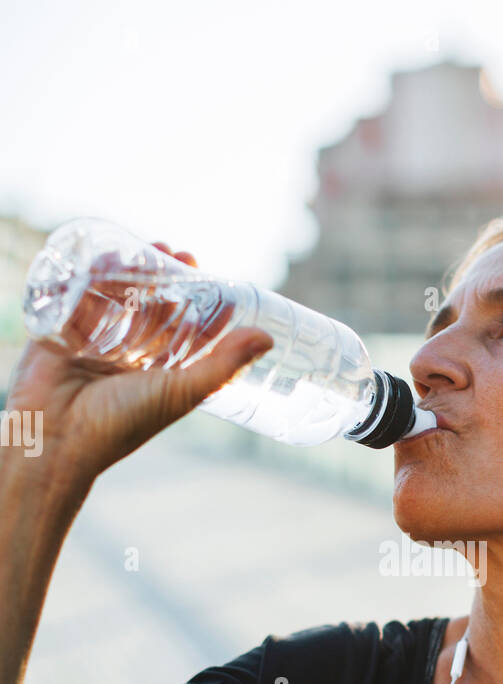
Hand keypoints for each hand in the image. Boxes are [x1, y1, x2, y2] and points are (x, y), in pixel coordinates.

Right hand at [6, 243, 273, 486]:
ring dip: (137, 271)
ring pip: (121, 298)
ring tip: (156, 247)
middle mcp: (130, 359)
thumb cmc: (120, 424)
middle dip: (170, 281)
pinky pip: (81, 295)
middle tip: (184, 255)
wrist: (55, 436)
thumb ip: (222, 366)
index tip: (219, 282)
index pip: (189, 335)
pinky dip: (95, 273)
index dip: (204, 309)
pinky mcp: (63, 331)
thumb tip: (267, 338)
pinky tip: (111, 252)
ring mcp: (96, 344)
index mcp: (159, 377)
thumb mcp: (180, 392)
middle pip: (155, 310)